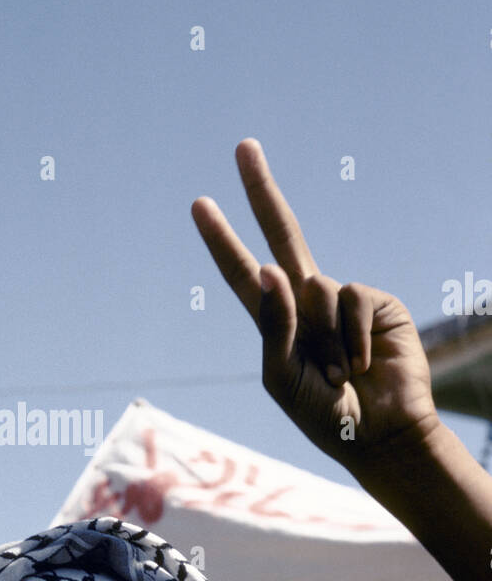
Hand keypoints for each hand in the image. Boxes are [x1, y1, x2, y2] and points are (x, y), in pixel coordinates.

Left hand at [192, 141, 440, 475]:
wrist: (380, 435)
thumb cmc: (323, 414)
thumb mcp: (282, 377)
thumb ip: (272, 325)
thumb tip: (269, 268)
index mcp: (275, 321)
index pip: (241, 273)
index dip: (222, 239)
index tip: (200, 203)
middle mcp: (306, 303)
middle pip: (282, 234)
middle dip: (261, 190)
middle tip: (244, 145)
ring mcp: (340, 300)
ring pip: (316, 288)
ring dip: (324, 338)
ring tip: (339, 374)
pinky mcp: (375, 302)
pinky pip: (350, 297)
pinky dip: (350, 335)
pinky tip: (361, 364)